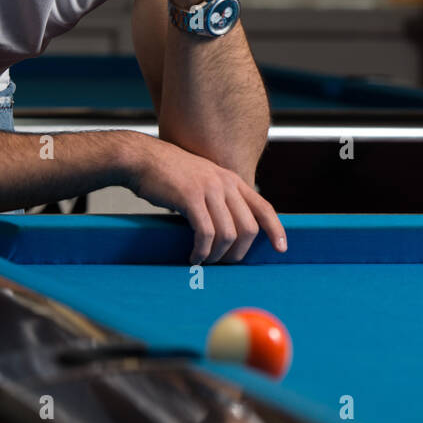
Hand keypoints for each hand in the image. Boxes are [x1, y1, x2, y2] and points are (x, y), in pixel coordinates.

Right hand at [128, 137, 286, 263]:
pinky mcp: (190, 198)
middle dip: (240, 252)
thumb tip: (229, 230)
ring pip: (228, 233)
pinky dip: (202, 251)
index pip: (264, 207)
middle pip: (249, 227)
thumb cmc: (168, 175)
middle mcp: (226, 184)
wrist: (141, 158)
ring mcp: (209, 189)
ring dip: (219, 255)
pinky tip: (194, 257)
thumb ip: (219, 198)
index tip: (281, 249)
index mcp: (232, 181)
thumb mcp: (203, 181)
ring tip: (206, 262)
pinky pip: (205, 233)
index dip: (276, 229)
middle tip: (225, 264)